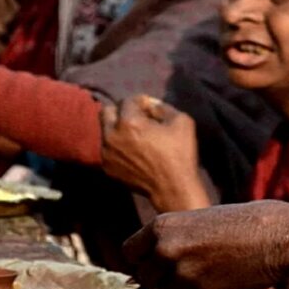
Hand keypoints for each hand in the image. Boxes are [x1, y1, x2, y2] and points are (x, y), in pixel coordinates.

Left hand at [100, 95, 206, 211]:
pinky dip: (119, 147)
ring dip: (118, 130)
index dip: (142, 102)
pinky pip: (108, 149)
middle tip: (137, 119)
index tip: (151, 108)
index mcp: (129, 122)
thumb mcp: (182, 122)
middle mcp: (111, 135)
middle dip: (122, 111)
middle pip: (107, 111)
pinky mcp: (107, 167)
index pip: (128, 100)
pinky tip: (134, 153)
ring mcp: (106, 152)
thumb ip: (163, 107)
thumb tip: (150, 105)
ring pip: (105, 131)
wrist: (172, 188)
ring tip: (136, 138)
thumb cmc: (180, 154)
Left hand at [123, 201, 288, 288]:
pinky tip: (224, 278)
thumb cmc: (247, 223)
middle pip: (144, 276)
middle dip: (161, 278)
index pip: (129, 251)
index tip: (155, 264)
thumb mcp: (202, 221)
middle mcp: (165, 249)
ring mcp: (182, 272)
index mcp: (163, 226)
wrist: (279, 237)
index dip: (143, 260)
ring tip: (208, 274)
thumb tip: (158, 257)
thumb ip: (177, 237)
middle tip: (185, 273)